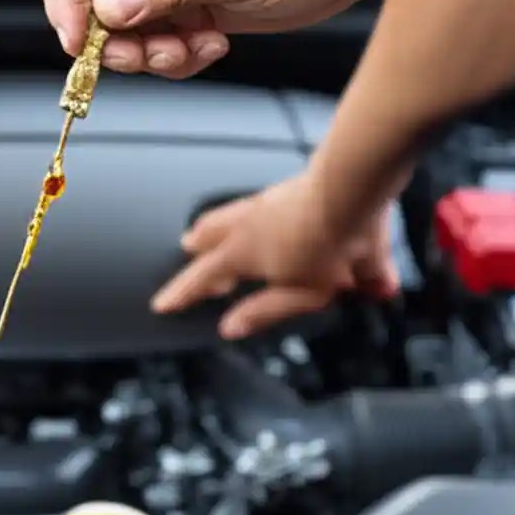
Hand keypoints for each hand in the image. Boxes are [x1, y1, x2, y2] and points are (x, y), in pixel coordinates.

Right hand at [42, 0, 421, 77]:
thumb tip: (106, 7)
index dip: (67, 2)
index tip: (82, 46)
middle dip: (114, 36)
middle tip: (150, 56)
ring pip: (117, 20)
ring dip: (148, 50)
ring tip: (193, 48)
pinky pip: (150, 31)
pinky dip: (172, 51)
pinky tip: (210, 42)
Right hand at [150, 171, 399, 338]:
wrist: (351, 186)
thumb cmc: (334, 240)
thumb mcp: (304, 293)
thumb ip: (267, 310)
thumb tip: (232, 327)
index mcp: (242, 254)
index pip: (201, 279)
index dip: (181, 294)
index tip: (162, 303)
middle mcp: (245, 226)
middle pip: (207, 241)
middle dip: (194, 253)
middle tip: (185, 257)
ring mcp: (262, 203)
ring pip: (224, 217)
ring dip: (209, 227)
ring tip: (201, 231)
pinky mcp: (283, 188)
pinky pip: (248, 203)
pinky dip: (239, 212)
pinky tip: (253, 211)